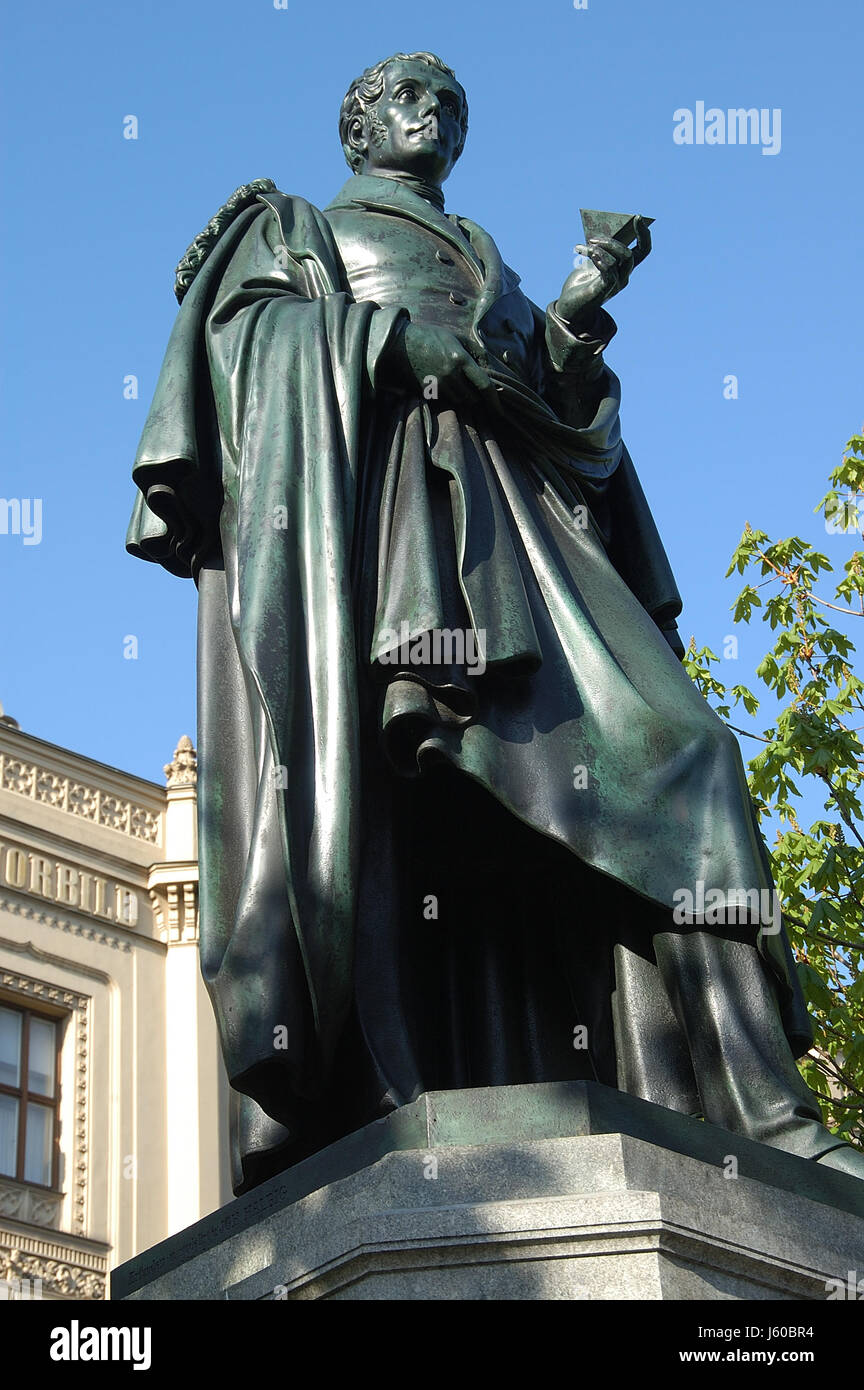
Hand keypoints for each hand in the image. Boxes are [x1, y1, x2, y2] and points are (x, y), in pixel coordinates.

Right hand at [381, 322, 499, 409]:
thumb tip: (490, 369)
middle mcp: (450, 374)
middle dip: (475, 394)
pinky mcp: (428, 391)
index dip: (494, 400)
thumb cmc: (432, 337)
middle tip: (471, 384)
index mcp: (460, 359)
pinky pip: (446, 400)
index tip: (500, 410)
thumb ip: (477, 352)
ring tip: (456, 381)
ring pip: (459, 401)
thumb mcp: (457, 338)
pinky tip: (444, 382)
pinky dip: (450, 395)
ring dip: (463, 396)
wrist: (402, 344)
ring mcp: (438, 384)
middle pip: (472, 398)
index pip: (484, 385)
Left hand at [555, 216, 651, 327]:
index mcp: (624, 268)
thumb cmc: (580, 284)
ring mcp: (616, 284)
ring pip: (621, 259)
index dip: (644, 234)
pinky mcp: (604, 289)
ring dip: (602, 247)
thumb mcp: (591, 262)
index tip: (637, 217)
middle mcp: (623, 277)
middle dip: (614, 241)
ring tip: (585, 245)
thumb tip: (600, 232)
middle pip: (630, 254)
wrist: (569, 309)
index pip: (643, 251)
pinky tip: (583, 251)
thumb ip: (599, 249)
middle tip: (593, 237)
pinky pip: (609, 268)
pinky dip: (598, 256)